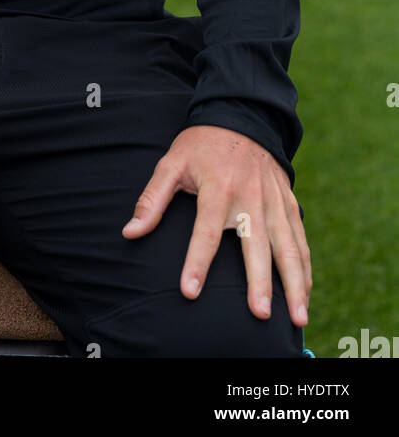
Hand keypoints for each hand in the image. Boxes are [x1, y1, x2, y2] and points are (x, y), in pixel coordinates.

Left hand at [121, 124, 310, 325]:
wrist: (242, 118)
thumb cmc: (201, 146)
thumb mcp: (171, 163)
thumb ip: (152, 199)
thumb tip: (129, 232)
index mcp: (217, 186)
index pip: (206, 230)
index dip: (197, 261)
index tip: (189, 291)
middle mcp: (250, 196)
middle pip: (255, 244)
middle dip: (259, 281)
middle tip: (259, 314)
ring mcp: (274, 201)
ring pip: (288, 247)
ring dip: (294, 283)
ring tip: (298, 318)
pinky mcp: (289, 204)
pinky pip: (301, 241)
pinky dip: (306, 270)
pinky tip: (305, 297)